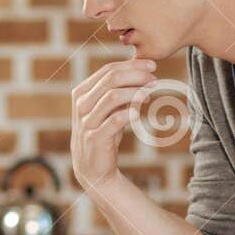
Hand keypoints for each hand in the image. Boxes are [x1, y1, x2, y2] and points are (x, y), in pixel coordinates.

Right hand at [70, 59, 156, 192]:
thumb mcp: (108, 110)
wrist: (93, 168)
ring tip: (150, 93)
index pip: (107, 70)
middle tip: (154, 78)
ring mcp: (87, 121)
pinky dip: (130, 113)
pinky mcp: (95, 138)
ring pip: (113, 96)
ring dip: (135, 92)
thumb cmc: (104, 134)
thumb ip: (118, 91)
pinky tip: (140, 112)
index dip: (132, 65)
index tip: (152, 66)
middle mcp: (81, 105)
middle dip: (136, 75)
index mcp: (81, 92)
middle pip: (110, 79)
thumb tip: (142, 70)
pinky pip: (116, 120)